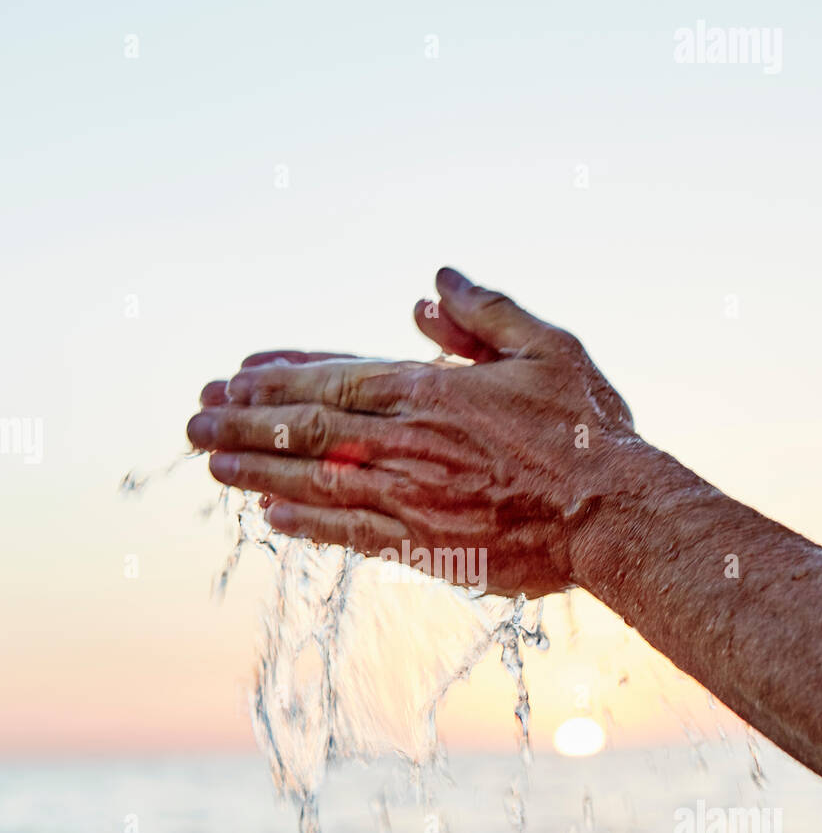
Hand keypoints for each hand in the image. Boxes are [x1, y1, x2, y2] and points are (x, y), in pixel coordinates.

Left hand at [186, 268, 642, 598]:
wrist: (615, 518)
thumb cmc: (587, 432)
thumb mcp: (546, 347)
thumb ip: (483, 314)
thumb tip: (430, 286)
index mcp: (431, 390)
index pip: (333, 379)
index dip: (276, 377)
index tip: (233, 375)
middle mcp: (408, 443)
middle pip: (305, 429)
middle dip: (243, 422)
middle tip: (195, 418)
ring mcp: (411, 498)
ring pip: (313, 481)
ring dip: (255, 472)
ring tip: (210, 464)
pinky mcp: (425, 546)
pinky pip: (350, 534)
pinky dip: (306, 524)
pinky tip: (271, 518)